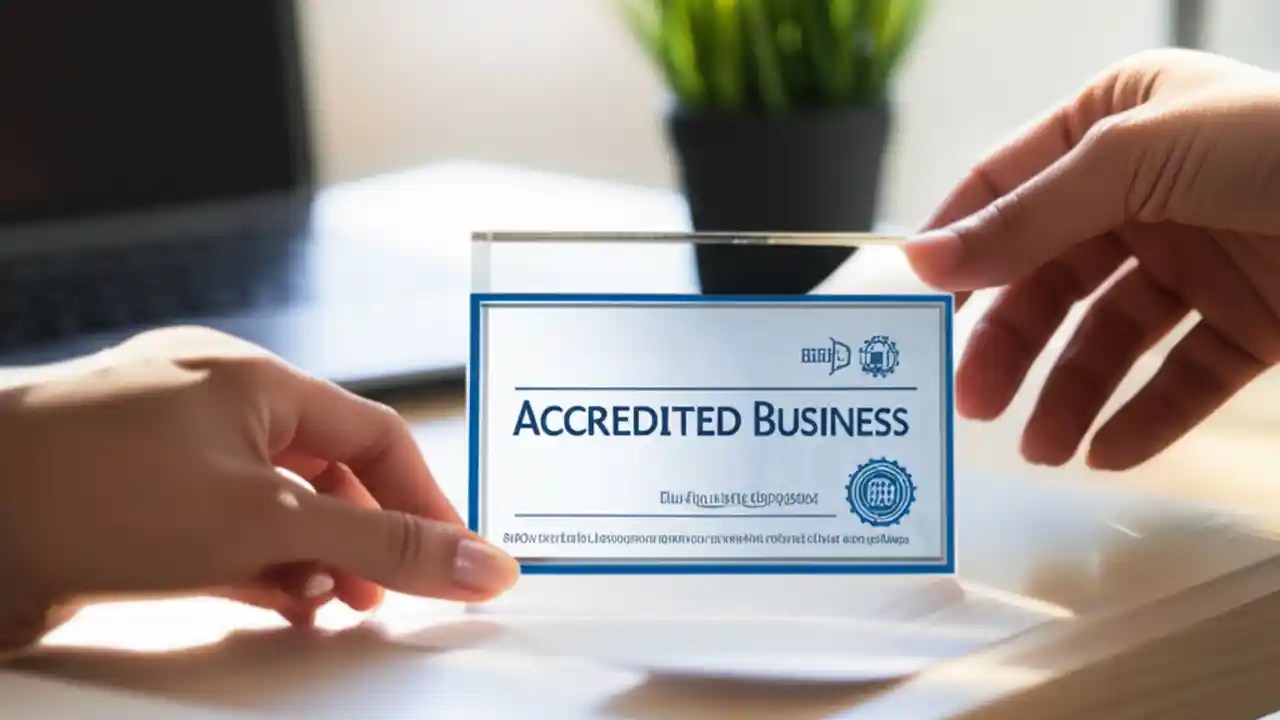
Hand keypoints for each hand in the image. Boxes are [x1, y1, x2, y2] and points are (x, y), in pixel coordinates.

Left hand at [0, 327, 518, 651]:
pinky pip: (223, 530)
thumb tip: (484, 564)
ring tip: (330, 606)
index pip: (376, 435)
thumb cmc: (96, 488)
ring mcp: (166, 454)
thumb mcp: (268, 520)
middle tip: (389, 595)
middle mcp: (213, 407)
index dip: (427, 502)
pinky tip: (277, 600)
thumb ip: (385, 543)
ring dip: (313, 558)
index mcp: (255, 379)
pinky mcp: (130, 503)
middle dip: (366, 538)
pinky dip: (260, 566)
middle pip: (328, 472)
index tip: (460, 561)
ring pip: (274, 506)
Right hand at [906, 49, 1279, 469]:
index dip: (958, 244)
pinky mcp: (1252, 320)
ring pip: (1110, 335)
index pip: (1006, 185)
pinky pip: (1182, 376)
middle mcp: (1148, 190)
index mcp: (1114, 122)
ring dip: (1069, 391)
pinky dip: (1144, 417)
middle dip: (1010, 341)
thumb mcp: (1136, 157)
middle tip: (972, 403)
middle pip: (1051, 274)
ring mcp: (1201, 257)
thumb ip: (1028, 216)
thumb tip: (921, 259)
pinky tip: (1108, 452)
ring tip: (1041, 447)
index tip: (915, 308)